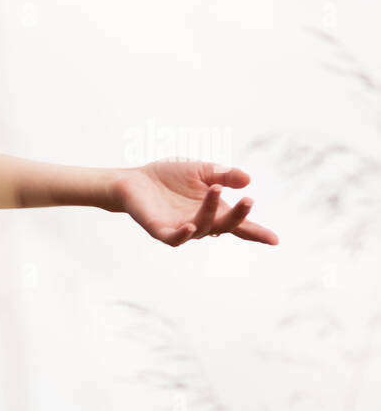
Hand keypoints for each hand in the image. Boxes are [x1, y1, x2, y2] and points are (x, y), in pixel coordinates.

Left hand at [113, 158, 278, 246]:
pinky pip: (174, 238)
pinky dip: (182, 234)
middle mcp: (200, 223)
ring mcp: (180, 228)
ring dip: (210, 210)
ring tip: (215, 189)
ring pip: (202, 227)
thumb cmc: (169, 176)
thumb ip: (223, 174)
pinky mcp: (160, 230)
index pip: (238, 225)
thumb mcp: (201, 170)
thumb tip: (247, 180)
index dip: (256, 233)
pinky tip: (190, 226)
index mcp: (213, 210)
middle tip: (248, 201)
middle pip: (225, 227)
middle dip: (238, 216)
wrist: (134, 179)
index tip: (275, 240)